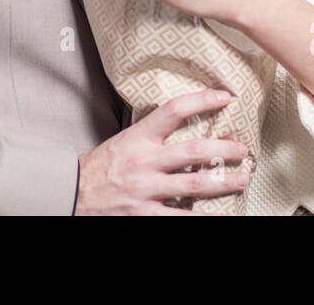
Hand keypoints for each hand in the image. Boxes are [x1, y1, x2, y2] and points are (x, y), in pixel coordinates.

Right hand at [76, 89, 250, 214]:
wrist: (71, 194)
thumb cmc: (100, 167)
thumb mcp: (123, 142)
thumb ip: (150, 136)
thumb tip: (183, 127)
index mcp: (138, 138)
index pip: (173, 110)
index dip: (201, 100)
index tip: (225, 97)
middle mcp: (143, 162)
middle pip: (194, 151)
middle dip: (224, 149)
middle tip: (243, 149)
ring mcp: (145, 190)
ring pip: (195, 184)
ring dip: (224, 182)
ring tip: (242, 179)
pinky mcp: (144, 215)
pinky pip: (181, 216)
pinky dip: (202, 216)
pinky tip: (218, 214)